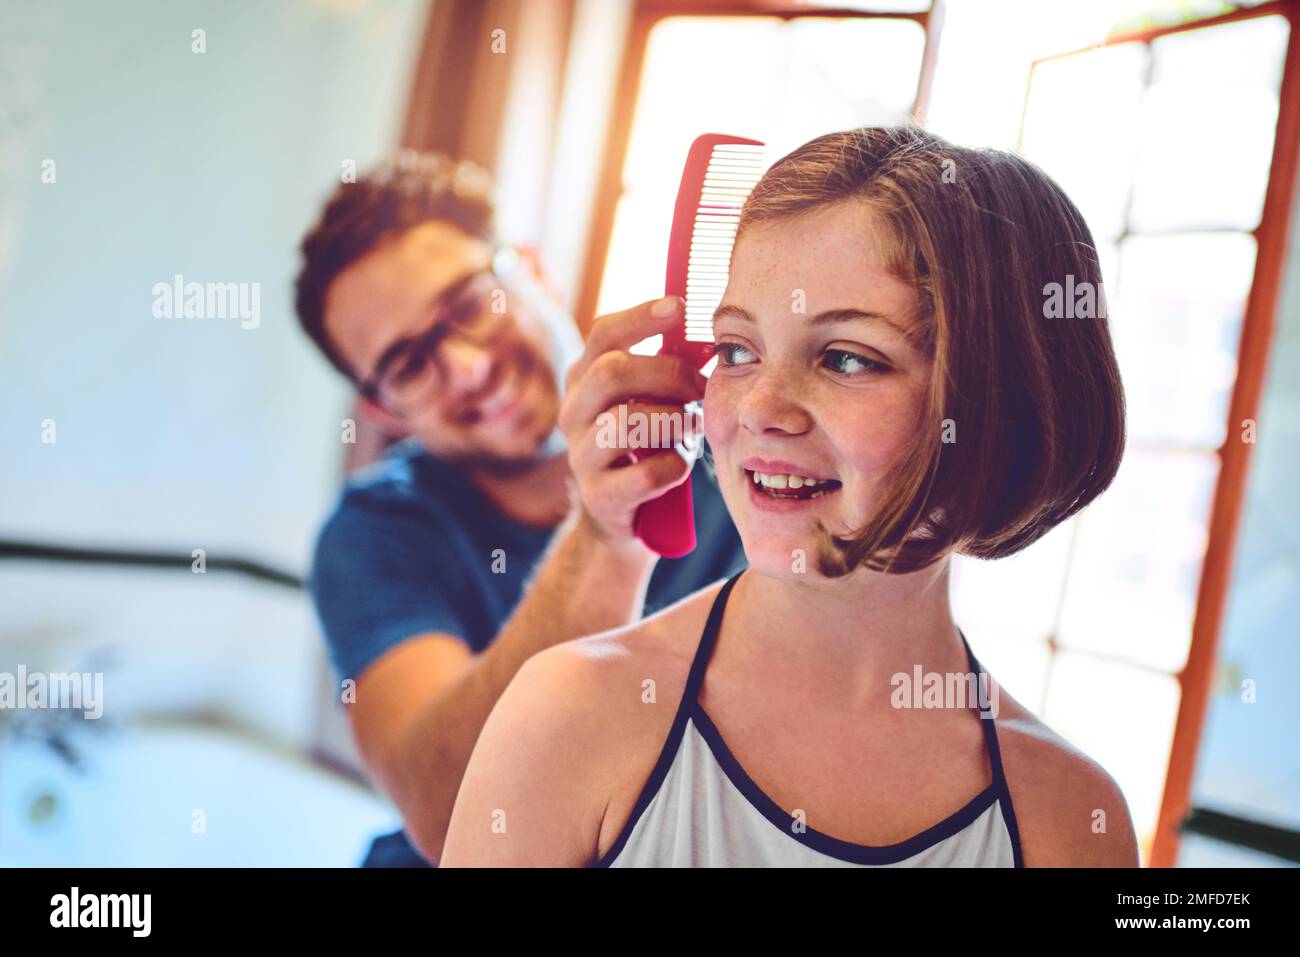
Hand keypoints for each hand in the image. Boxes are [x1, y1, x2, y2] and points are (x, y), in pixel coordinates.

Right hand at [557, 296, 706, 553]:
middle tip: (700, 385)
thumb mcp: (648, 401)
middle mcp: (573, 413)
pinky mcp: (599, 497)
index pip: (602, 335)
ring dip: (673, 421)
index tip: (680, 306)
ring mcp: (581, 456)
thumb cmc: (644, 447)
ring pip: (625, 423)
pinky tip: (680, 465)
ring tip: (691, 428)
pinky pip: (645, 474)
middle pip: (611, 373)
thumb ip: (664, 370)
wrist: (619, 516)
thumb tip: (708, 338)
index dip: (641, 316)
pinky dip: (674, 466)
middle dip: (667, 373)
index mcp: (583, 380)